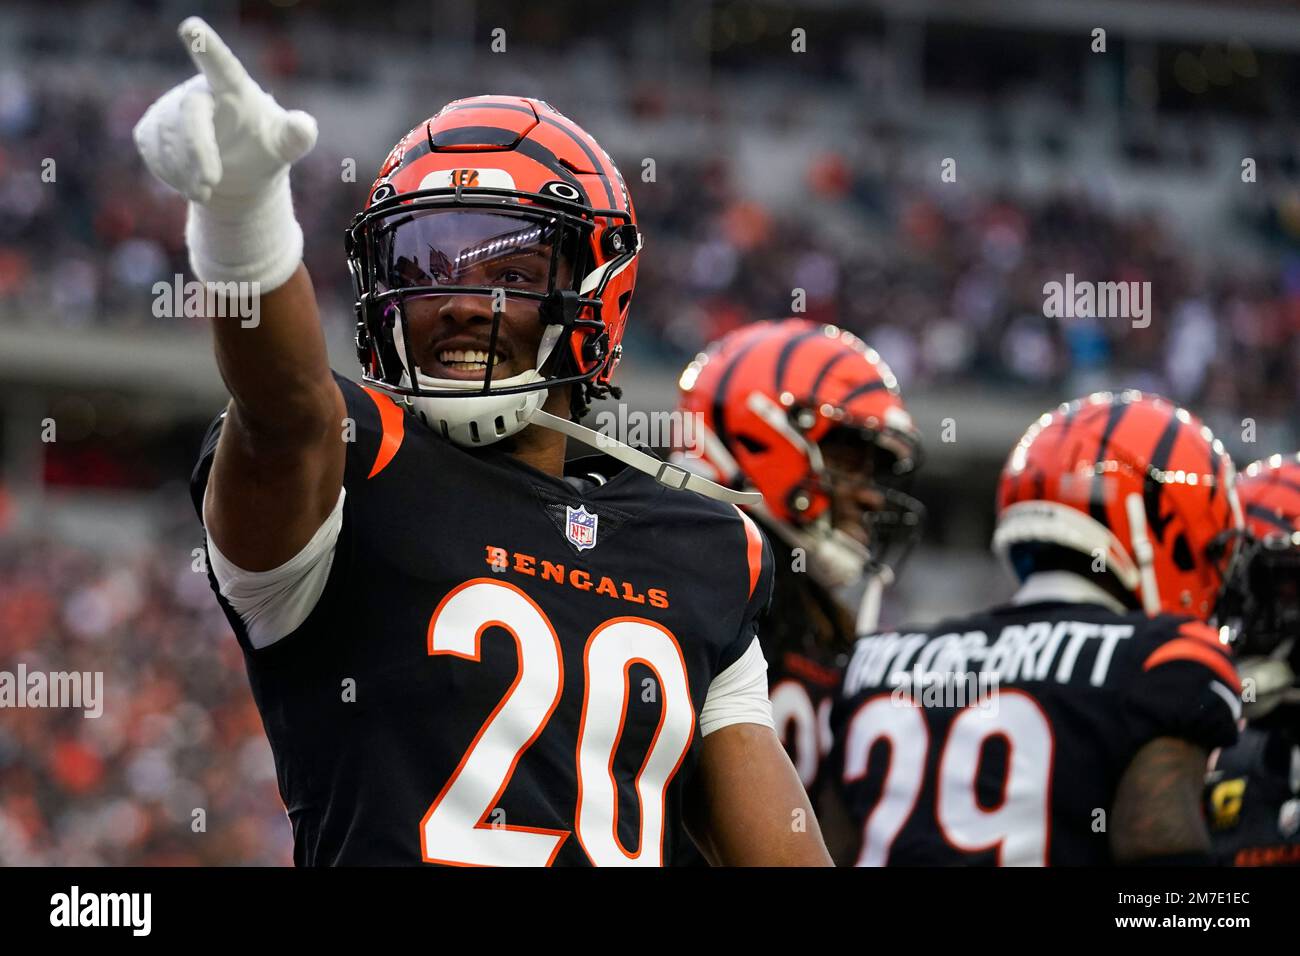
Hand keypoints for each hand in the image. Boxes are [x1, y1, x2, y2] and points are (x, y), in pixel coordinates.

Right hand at [133, 17, 316, 207]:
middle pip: (191, 115)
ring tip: (206, 191)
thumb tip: (305, 128)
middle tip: (211, 183)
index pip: (221, 65)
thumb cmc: (264, 146)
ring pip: (169, 139)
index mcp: (232, 87)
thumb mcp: (284, 144)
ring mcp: (169, 108)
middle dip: (198, 150)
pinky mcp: (151, 128)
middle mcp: (197, 90)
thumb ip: (296, 135)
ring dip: (187, 172)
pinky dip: (172, 175)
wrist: (239, 171)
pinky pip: (154, 152)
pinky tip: (190, 183)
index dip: (206, 47)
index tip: (192, 27)